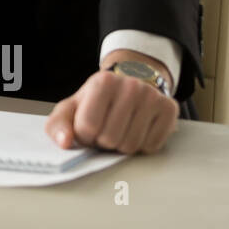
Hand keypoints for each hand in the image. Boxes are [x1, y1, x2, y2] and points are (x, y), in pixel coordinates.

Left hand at [44, 60, 179, 155]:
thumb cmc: (95, 102)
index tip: (88, 127)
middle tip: (106, 128)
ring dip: (122, 145)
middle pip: (110, 139)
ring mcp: (153, 96)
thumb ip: (58, 126)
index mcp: (102, 82)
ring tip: (120, 129)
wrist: (128, 87)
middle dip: (104, 141)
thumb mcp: (71, 109)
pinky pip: (151, 146)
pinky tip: (137, 130)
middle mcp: (131, 85)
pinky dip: (142, 145)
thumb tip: (64, 142)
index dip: (85, 136)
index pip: (87, 127)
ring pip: (131, 145)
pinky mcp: (170, 109)